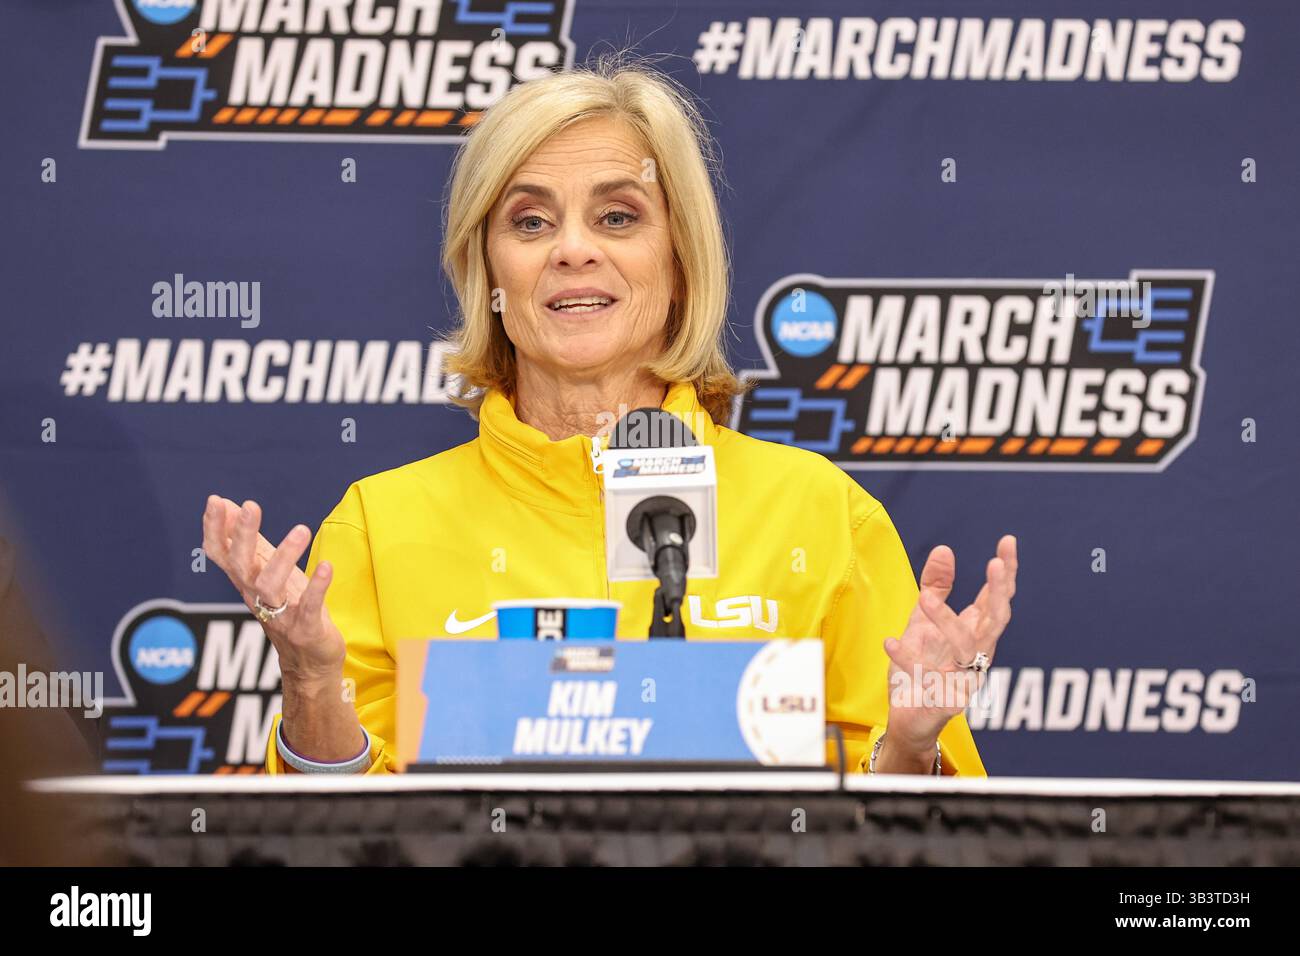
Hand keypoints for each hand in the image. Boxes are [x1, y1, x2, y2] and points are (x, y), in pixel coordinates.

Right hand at [200, 495, 344, 687]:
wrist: (309, 663)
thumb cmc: (288, 610)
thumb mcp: (267, 572)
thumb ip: (250, 542)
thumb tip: (230, 505)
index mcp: (246, 582)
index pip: (221, 554)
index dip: (215, 530)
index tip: (216, 501)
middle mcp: (256, 598)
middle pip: (241, 566)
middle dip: (244, 536)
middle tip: (251, 506)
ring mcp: (279, 616)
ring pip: (269, 586)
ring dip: (283, 557)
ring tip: (301, 529)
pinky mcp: (305, 629)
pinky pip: (308, 607)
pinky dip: (317, 587)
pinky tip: (327, 566)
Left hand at [883, 534, 1017, 751]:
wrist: (910, 717)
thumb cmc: (923, 666)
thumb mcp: (925, 622)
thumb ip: (936, 588)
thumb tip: (944, 549)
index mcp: (976, 633)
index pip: (997, 598)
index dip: (1006, 571)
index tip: (1008, 541)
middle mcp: (977, 654)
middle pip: (997, 620)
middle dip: (999, 592)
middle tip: (995, 563)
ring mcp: (964, 678)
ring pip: (966, 648)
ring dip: (948, 622)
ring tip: (925, 600)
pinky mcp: (944, 700)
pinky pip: (927, 677)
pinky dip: (908, 659)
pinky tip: (890, 641)